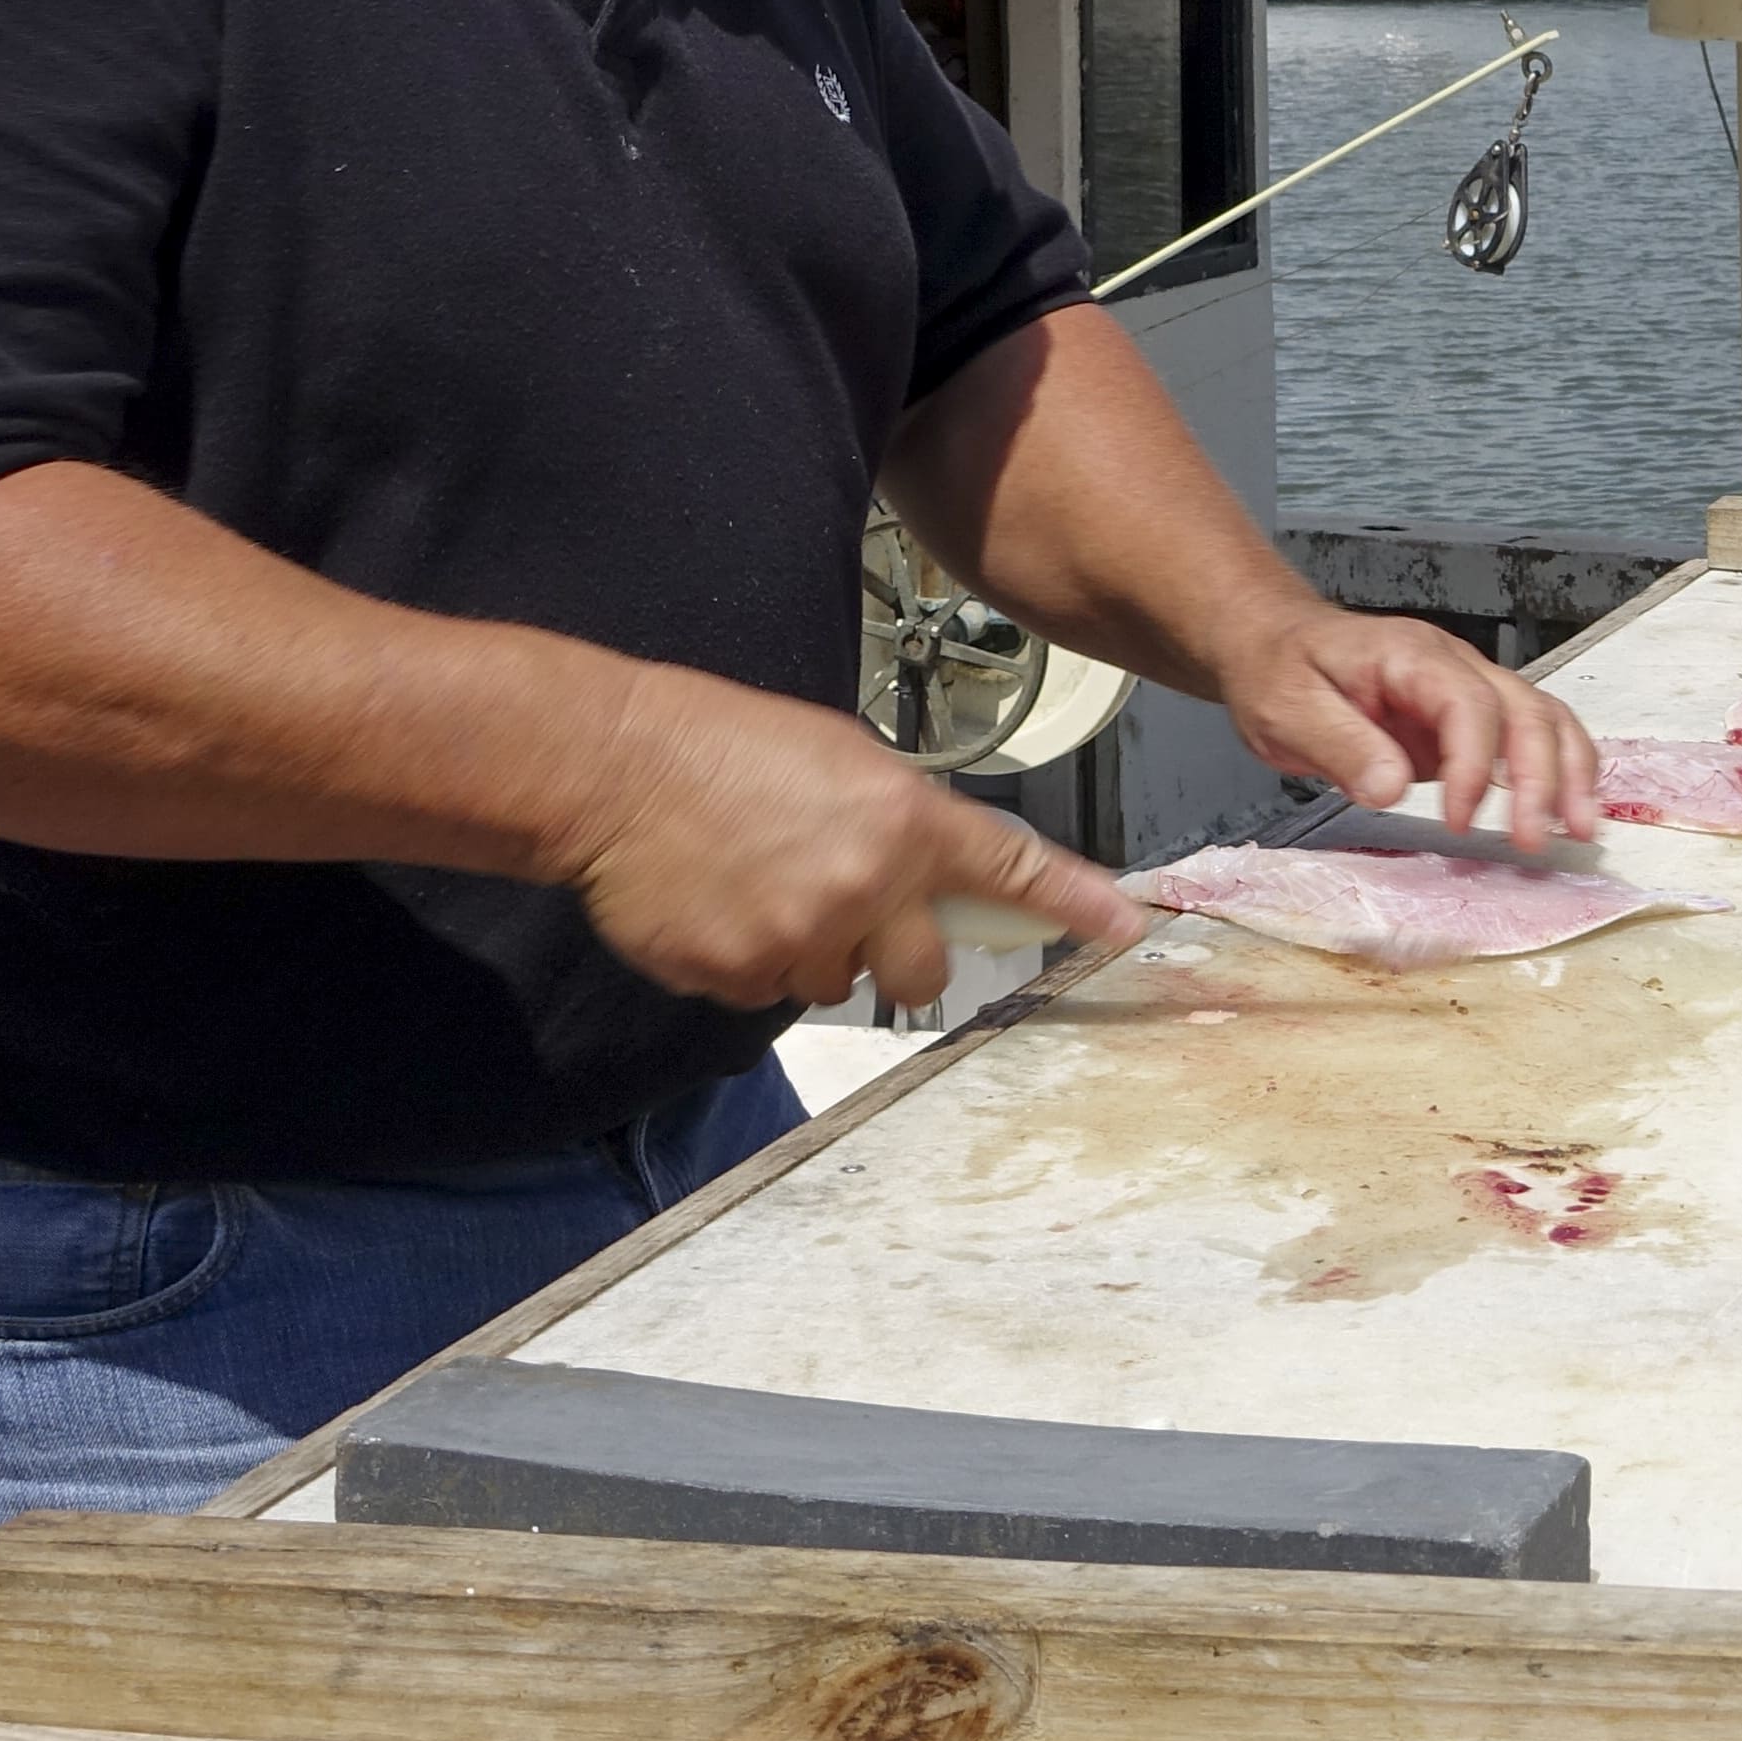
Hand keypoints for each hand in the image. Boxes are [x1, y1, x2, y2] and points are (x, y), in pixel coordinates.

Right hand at [556, 660, 1136, 1017]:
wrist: (616, 766)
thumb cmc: (725, 745)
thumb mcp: (844, 758)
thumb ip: (900, 823)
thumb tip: (927, 875)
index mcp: (904, 819)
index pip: (1012, 869)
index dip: (1075, 905)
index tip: (1125, 929)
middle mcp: (867, 885)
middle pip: (925, 977)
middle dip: (899, 958)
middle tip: (852, 911)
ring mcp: (802, 937)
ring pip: (837, 985)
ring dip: (814, 952)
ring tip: (758, 884)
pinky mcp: (739, 973)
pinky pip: (766, 995)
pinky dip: (749, 961)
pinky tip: (718, 904)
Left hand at [1219, 599, 1600, 847]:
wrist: (1275, 644)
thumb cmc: (1279, 670)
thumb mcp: (1287, 709)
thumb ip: (1340, 745)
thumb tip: (1391, 789)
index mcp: (1410, 657)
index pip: (1467, 705)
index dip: (1472, 766)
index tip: (1458, 823)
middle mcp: (1454, 666)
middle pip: (1526, 710)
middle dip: (1540, 777)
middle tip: (1532, 841)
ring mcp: (1469, 690)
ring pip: (1545, 719)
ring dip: (1569, 774)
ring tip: (1578, 831)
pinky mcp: (1472, 719)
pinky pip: (1533, 736)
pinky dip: (1559, 771)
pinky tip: (1566, 811)